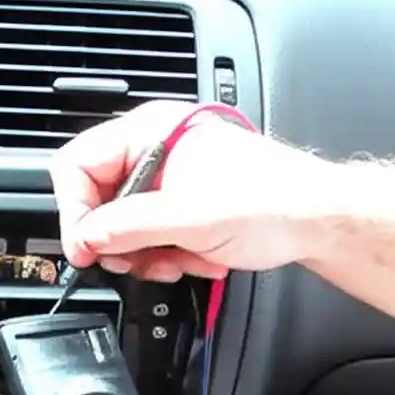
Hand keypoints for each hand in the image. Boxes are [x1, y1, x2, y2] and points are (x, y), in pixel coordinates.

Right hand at [50, 100, 338, 280]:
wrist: (319, 220)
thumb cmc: (272, 201)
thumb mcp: (188, 219)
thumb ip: (128, 227)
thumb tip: (86, 236)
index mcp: (153, 132)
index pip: (80, 165)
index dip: (75, 210)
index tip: (84, 247)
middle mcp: (156, 150)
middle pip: (99, 199)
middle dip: (117, 239)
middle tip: (132, 260)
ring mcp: (169, 179)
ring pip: (123, 224)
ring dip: (145, 254)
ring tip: (176, 261)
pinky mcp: (182, 205)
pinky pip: (150, 235)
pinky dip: (167, 255)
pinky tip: (196, 259)